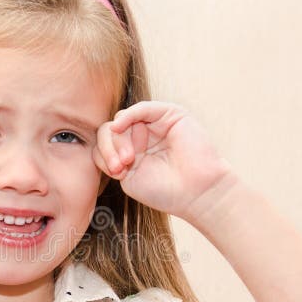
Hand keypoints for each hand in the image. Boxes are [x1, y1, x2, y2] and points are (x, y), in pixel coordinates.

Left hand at [93, 101, 233, 221]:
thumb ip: (112, 159)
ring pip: (123, 119)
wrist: (197, 193)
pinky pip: (142, 108)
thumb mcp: (129, 178)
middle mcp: (143, 135)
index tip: (117, 174)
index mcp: (132, 151)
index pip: (106, 144)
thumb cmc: (166, 191)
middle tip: (121, 167)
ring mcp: (156, 124)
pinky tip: (119, 127)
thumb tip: (107, 134)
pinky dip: (128, 116)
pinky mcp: (170, 114)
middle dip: (109, 148)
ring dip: (119, 139)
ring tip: (128, 159)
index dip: (104, 156)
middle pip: (111, 131)